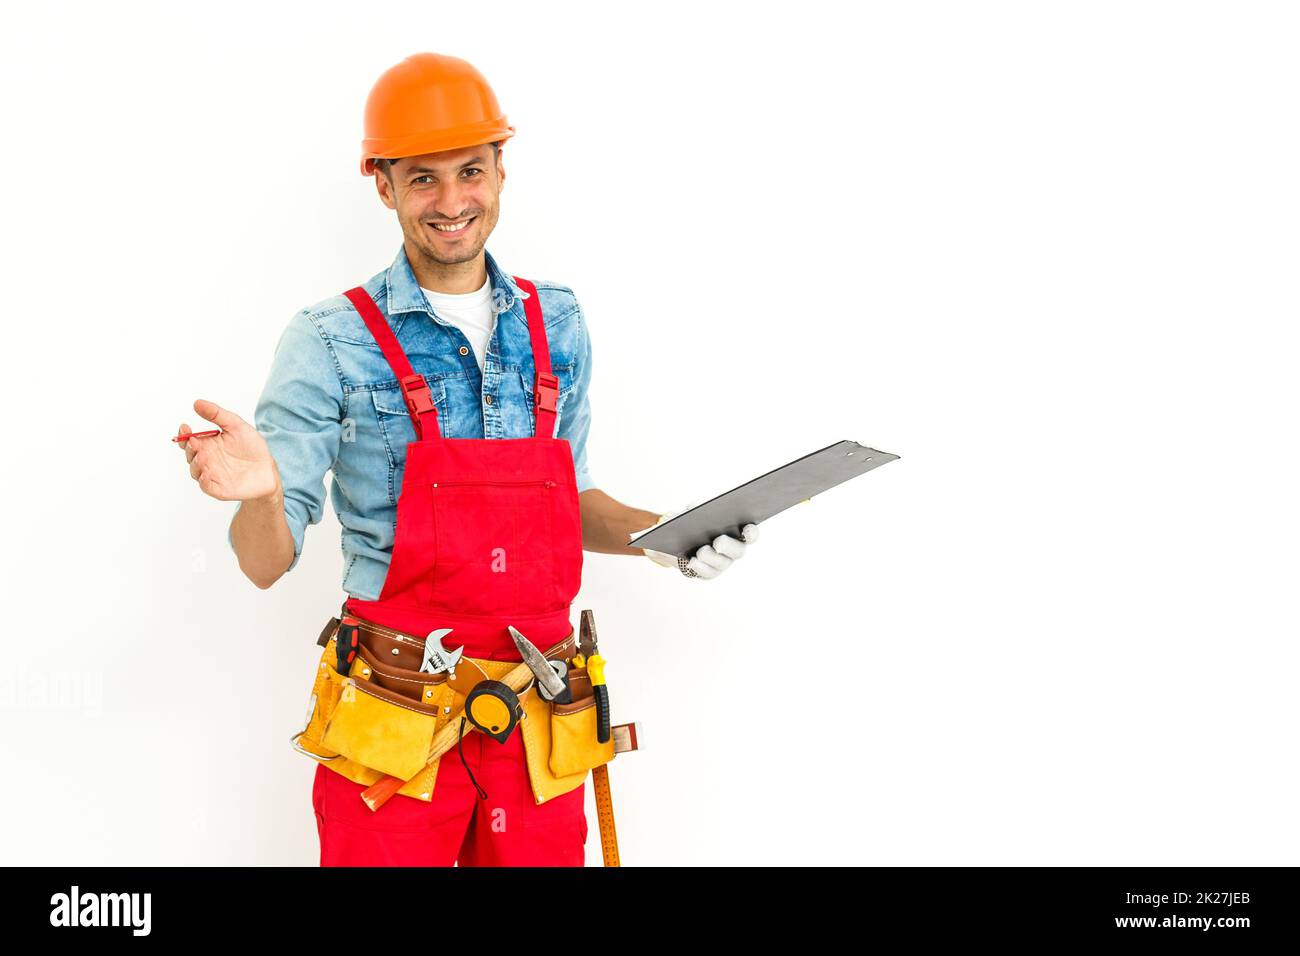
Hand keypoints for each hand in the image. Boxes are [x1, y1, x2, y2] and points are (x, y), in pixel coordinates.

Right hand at [175, 399, 278, 501]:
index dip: (183, 434)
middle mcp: (206, 460)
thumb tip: (197, 403)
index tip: (185, 427)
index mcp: (207, 444)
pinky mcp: (219, 489)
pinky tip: (207, 473)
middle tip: (195, 441)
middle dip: (190, 448)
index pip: (188, 440)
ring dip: (196, 464)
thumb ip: (217, 415)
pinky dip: (204, 481)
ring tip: (203, 456)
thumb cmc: (251, 447)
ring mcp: (211, 475)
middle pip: (190, 455)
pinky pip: (207, 487)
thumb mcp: (236, 426)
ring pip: (195, 471)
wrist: (268, 468)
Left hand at [636, 512, 759, 579]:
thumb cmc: (696, 522)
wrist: (681, 540)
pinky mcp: (710, 572)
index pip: (751, 534)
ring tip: (700, 552)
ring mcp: (723, 562)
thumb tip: (694, 506)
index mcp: (736, 531)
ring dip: (711, 557)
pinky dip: (701, 568)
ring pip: (722, 563)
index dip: (752, 533)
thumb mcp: (696, 512)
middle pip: (738, 551)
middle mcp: (734, 549)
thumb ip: (698, 506)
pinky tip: (693, 562)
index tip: (747, 529)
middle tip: (718, 542)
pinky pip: (709, 573)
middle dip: (728, 546)